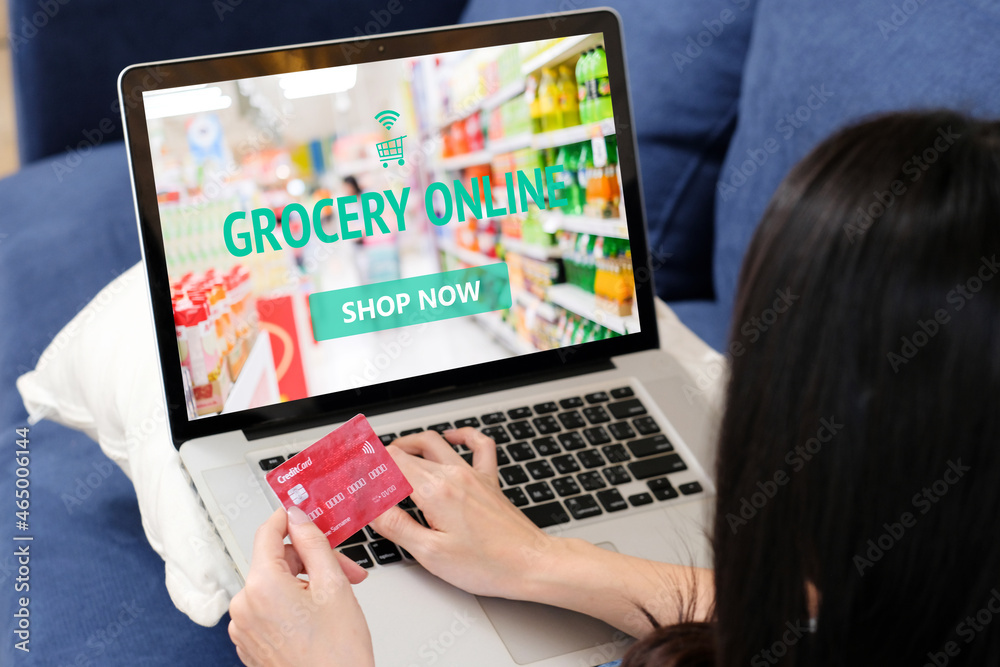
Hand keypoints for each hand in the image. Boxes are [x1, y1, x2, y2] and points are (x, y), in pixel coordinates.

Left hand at [228, 507, 374, 666]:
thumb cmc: (337, 654)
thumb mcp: (333, 585)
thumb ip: (314, 543)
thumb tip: (299, 517)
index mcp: (261, 586)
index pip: (268, 532)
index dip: (289, 517)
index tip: (302, 510)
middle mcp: (244, 606)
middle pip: (276, 562)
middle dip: (312, 561)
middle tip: (346, 570)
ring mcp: (244, 629)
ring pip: (274, 586)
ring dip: (305, 584)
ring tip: (335, 600)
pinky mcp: (250, 645)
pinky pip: (269, 610)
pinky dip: (292, 606)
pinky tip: (319, 617)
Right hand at [371, 428, 558, 599]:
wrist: (531, 564)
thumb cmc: (488, 565)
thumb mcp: (430, 554)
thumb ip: (396, 527)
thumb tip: (373, 508)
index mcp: (436, 492)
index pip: (391, 465)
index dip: (368, 467)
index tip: (353, 475)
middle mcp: (454, 475)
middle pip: (408, 451)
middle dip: (382, 457)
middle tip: (365, 468)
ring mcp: (473, 474)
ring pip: (435, 442)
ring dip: (411, 443)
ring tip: (393, 454)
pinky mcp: (489, 480)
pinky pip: (478, 445)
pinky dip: (462, 436)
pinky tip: (451, 438)